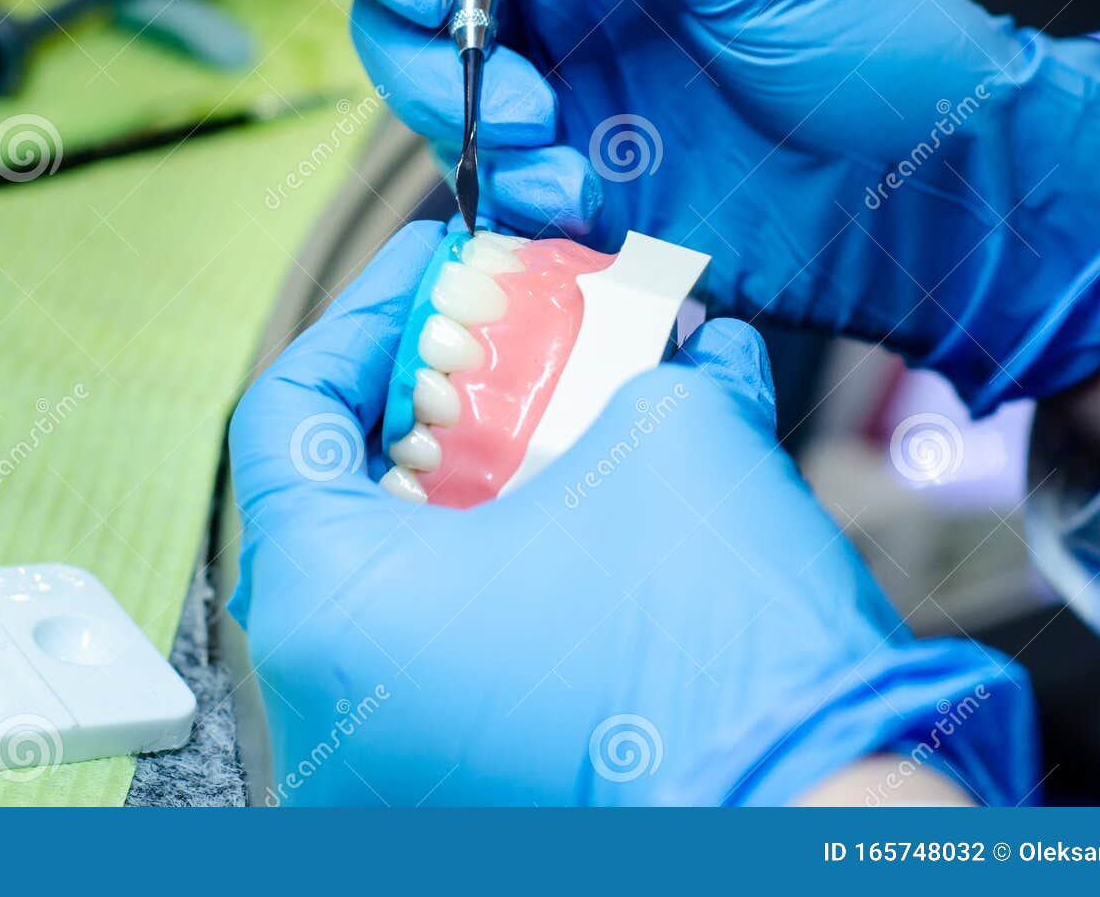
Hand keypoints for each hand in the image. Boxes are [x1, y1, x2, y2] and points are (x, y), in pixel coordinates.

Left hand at [228, 223, 1037, 805]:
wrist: (812, 824)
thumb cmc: (719, 656)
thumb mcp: (677, 446)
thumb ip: (647, 366)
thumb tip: (673, 335)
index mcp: (330, 602)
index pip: (287, 413)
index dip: (364, 319)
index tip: (433, 275)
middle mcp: (326, 701)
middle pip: (332, 500)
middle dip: (418, 403)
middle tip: (488, 346)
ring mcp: (380, 766)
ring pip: (386, 587)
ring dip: (457, 492)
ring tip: (537, 429)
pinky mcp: (447, 797)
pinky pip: (434, 660)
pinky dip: (483, 579)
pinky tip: (563, 530)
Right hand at [330, 0, 1099, 413]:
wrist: (920, 190)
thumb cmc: (866, 40)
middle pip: (394, 2)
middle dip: (431, 52)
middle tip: (524, 95)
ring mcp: (550, 96)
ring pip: (423, 101)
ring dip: (471, 132)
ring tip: (567, 158)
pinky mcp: (564, 189)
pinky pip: (481, 194)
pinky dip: (510, 204)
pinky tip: (584, 205)